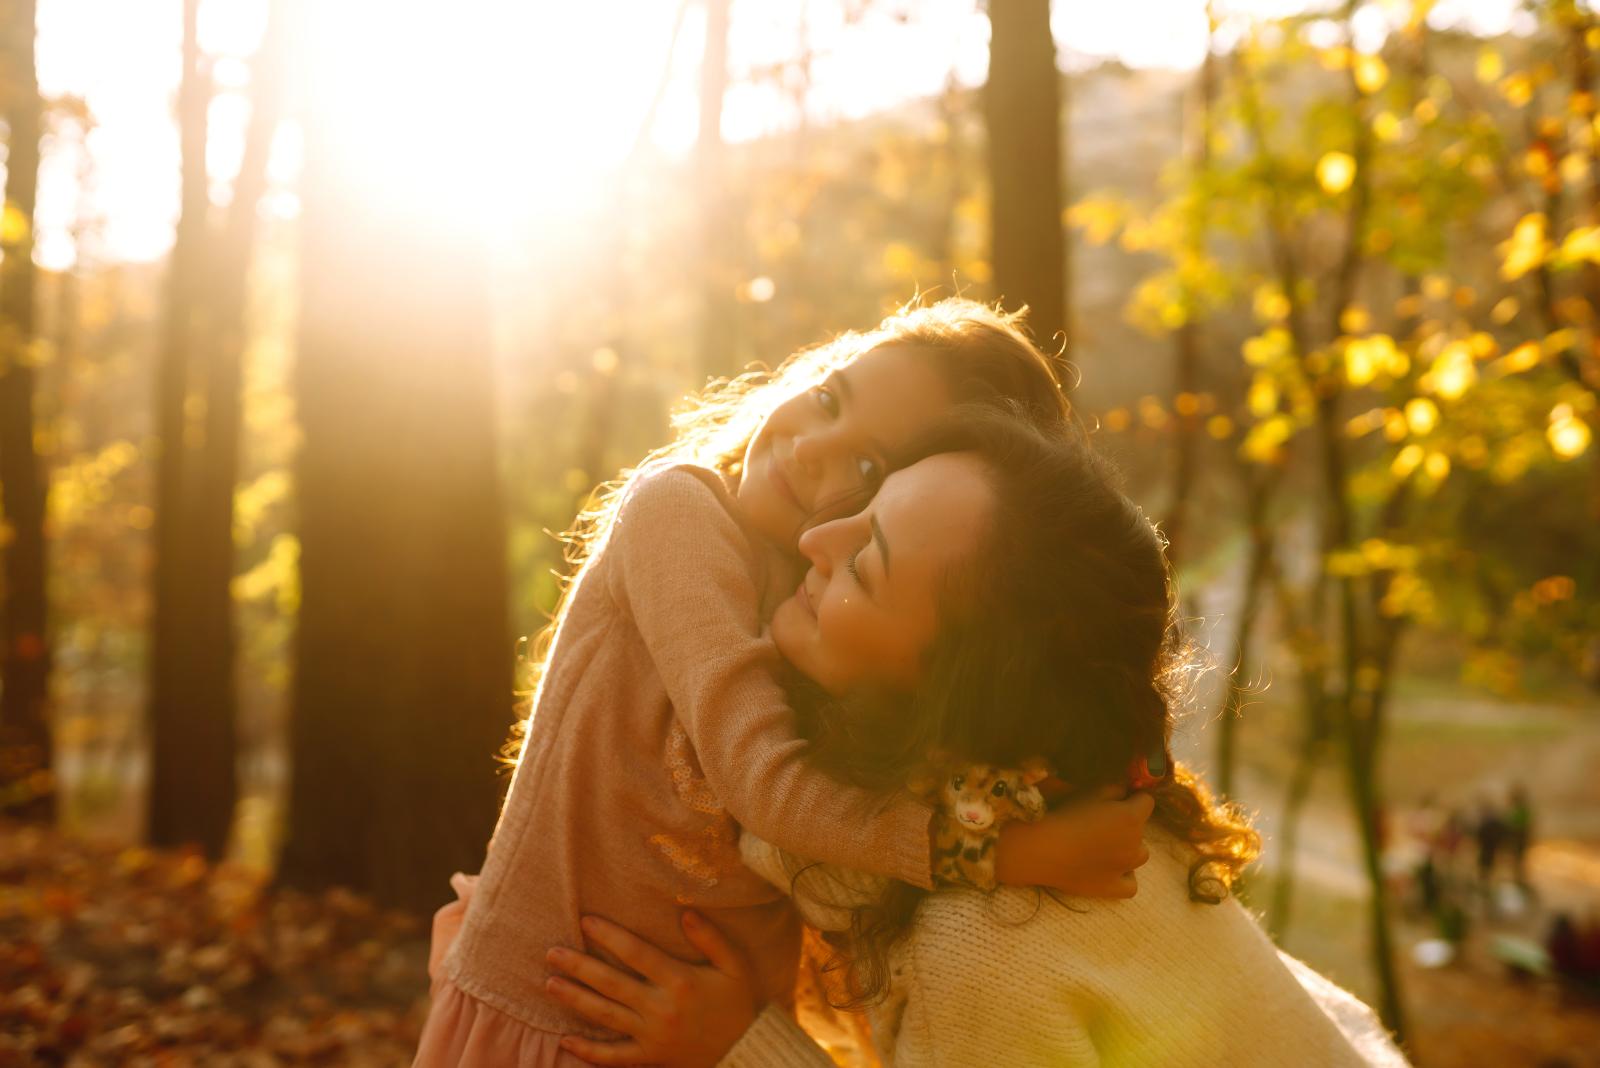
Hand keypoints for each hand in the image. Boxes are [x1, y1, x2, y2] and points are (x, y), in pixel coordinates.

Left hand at [544, 911, 759, 1066]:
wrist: (747, 1052)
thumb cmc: (740, 1005)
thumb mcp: (735, 967)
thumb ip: (711, 939)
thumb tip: (685, 912)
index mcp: (680, 981)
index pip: (636, 953)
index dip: (609, 936)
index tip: (585, 921)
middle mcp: (661, 1008)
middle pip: (611, 983)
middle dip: (579, 967)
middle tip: (551, 953)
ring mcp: (652, 1036)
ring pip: (605, 1016)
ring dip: (575, 999)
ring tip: (549, 984)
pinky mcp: (650, 1058)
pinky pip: (614, 1056)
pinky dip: (588, 1052)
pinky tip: (565, 1041)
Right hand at [995, 787, 1153, 896]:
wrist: (1042, 849)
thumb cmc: (1064, 815)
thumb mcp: (1090, 792)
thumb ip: (1114, 789)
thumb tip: (1125, 791)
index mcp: (1131, 817)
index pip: (1147, 801)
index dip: (1134, 798)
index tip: (1119, 799)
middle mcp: (1135, 844)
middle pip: (1142, 830)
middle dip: (1129, 824)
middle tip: (1102, 822)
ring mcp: (1125, 868)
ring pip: (1140, 855)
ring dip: (1129, 848)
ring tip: (1105, 845)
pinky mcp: (1112, 888)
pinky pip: (1131, 885)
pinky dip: (1125, 876)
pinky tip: (1110, 869)